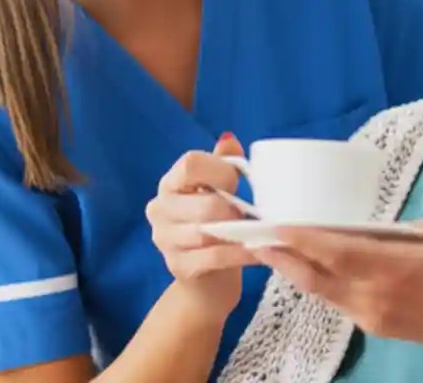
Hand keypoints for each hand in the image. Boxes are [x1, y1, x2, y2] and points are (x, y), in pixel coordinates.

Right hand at [146, 134, 257, 321]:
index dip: (221, 170)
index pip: (191, 164)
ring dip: (242, 233)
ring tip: (263, 232)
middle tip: (253, 216)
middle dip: (236, 210)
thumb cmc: (214, 228)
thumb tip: (229, 139)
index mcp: (169, 184)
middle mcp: (159, 209)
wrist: (206, 283)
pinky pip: (217, 257)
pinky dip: (243, 253)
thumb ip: (220, 165)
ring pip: (210, 233)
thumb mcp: (216, 193)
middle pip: (205, 204)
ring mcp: (165, 240)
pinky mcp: (178, 266)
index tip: (238, 182)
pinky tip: (259, 252)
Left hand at [253, 219, 422, 353]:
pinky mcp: (376, 326)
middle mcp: (375, 296)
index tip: (272, 224)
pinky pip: (337, 300)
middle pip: (313, 277)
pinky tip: (307, 264)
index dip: (298, 239)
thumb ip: (399, 229)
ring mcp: (372, 316)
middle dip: (280, 256)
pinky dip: (318, 281)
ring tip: (270, 246)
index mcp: (393, 268)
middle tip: (253, 234)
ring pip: (320, 291)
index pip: (333, 252)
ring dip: (294, 269)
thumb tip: (369, 225)